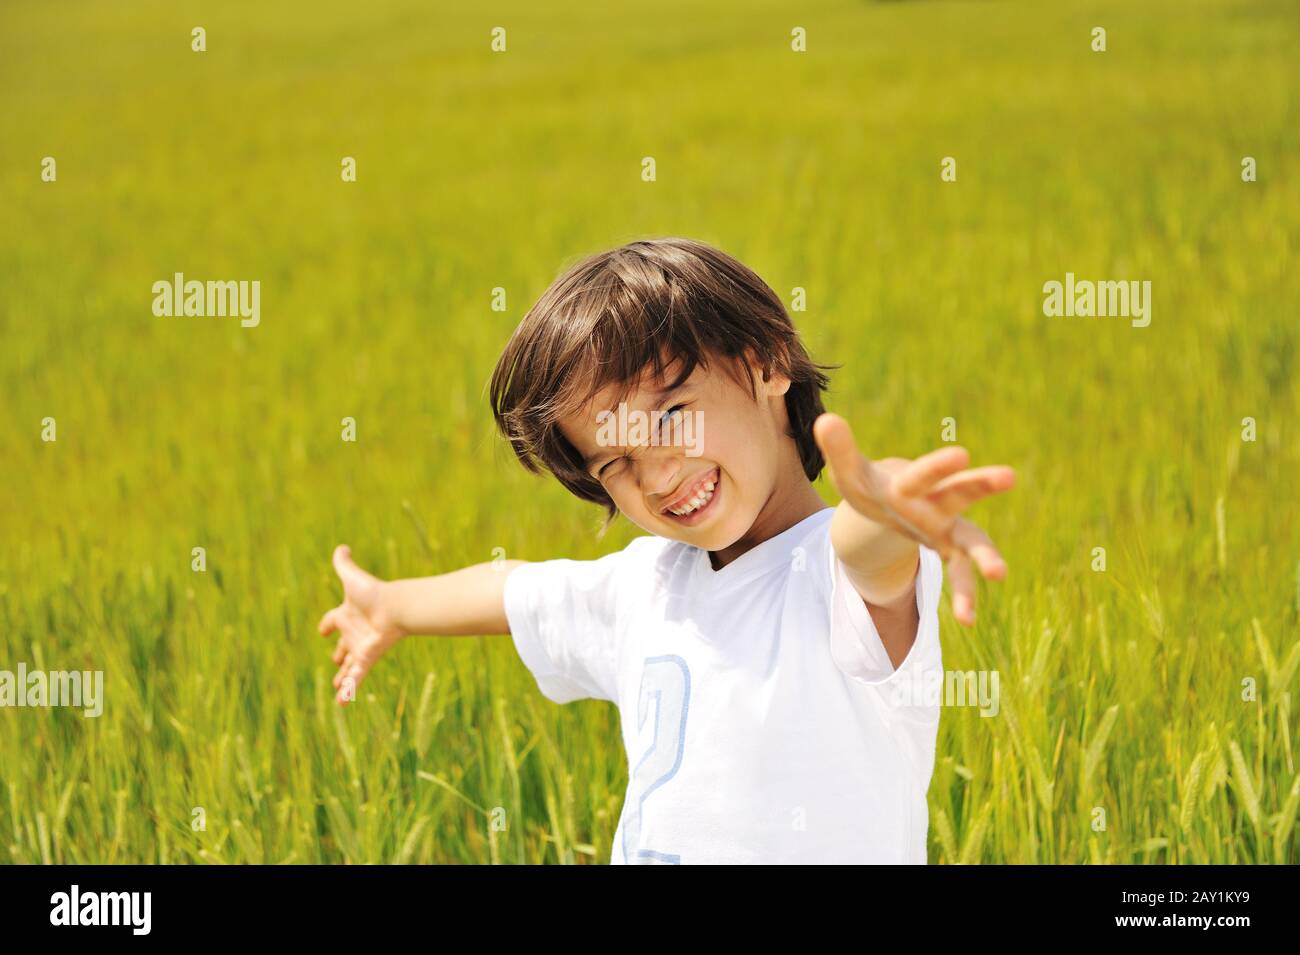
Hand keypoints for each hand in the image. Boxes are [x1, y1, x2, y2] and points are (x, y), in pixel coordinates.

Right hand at [317, 545, 404, 704]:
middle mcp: (355, 632)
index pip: (333, 620)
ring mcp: (361, 647)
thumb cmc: (374, 593)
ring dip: (343, 677)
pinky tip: (341, 703)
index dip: (327, 624)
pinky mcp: (367, 658)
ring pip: (350, 666)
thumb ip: (344, 564)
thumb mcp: (352, 577)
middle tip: (336, 662)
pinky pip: (355, 678)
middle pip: (345, 646)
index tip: (322, 630)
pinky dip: (348, 691)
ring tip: (338, 689)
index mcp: (347, 614)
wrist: (396, 607)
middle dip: (340, 654)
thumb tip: (341, 546)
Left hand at [813, 413, 1015, 625]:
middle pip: (961, 490)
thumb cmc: (870, 486)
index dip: (939, 465)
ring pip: (971, 539)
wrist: (888, 502)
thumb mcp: (850, 474)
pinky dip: (964, 594)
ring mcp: (947, 527)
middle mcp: (936, 501)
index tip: (961, 454)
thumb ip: (840, 450)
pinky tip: (966, 620)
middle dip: (981, 484)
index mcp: (911, 481)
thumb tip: (824, 420)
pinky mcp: (948, 549)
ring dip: (985, 555)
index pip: (925, 472)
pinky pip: (960, 572)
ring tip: (997, 574)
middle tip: (1008, 476)